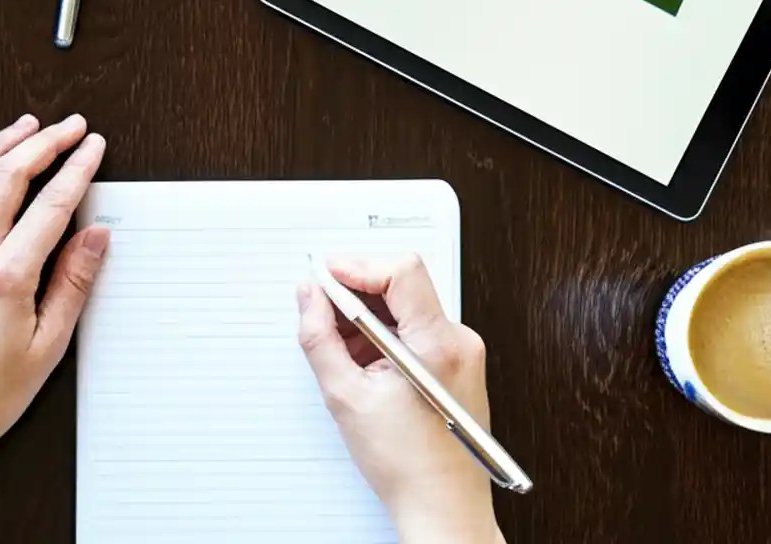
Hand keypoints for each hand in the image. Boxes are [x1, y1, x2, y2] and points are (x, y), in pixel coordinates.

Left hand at [0, 115, 110, 543]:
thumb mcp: (46, 349)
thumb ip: (73, 284)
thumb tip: (97, 237)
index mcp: (7, 277)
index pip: (51, 205)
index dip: (77, 168)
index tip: (95, 147)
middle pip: (7, 175)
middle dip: (44, 141)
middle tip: (71, 126)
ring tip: (25, 125)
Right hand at [297, 256, 504, 543]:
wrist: (442, 504)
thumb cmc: (405, 464)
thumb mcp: (345, 396)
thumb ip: (320, 337)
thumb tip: (310, 297)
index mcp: (437, 344)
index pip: (400, 272)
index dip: (357, 266)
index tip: (326, 274)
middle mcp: (458, 340)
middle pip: (402, 285)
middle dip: (356, 291)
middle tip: (321, 308)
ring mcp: (461, 350)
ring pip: (405, 307)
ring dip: (367, 317)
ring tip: (342, 350)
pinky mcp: (456, 361)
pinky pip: (415, 328)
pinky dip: (383, 335)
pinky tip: (363, 363)